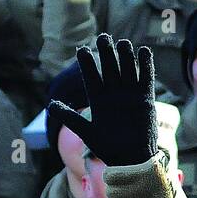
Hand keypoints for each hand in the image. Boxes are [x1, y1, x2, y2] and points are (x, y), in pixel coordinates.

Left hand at [47, 34, 156, 166]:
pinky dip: (146, 66)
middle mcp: (113, 94)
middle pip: (109, 68)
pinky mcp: (145, 99)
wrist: (132, 159)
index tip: (82, 50)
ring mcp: (129, 95)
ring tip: (124, 43)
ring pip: (127, 70)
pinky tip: (143, 51)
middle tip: (104, 38)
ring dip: (126, 56)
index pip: (91, 75)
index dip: (87, 63)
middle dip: (106, 53)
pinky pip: (145, 79)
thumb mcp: (86, 132)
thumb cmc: (108, 148)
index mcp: (98, 99)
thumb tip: (51, 105)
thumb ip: (70, 117)